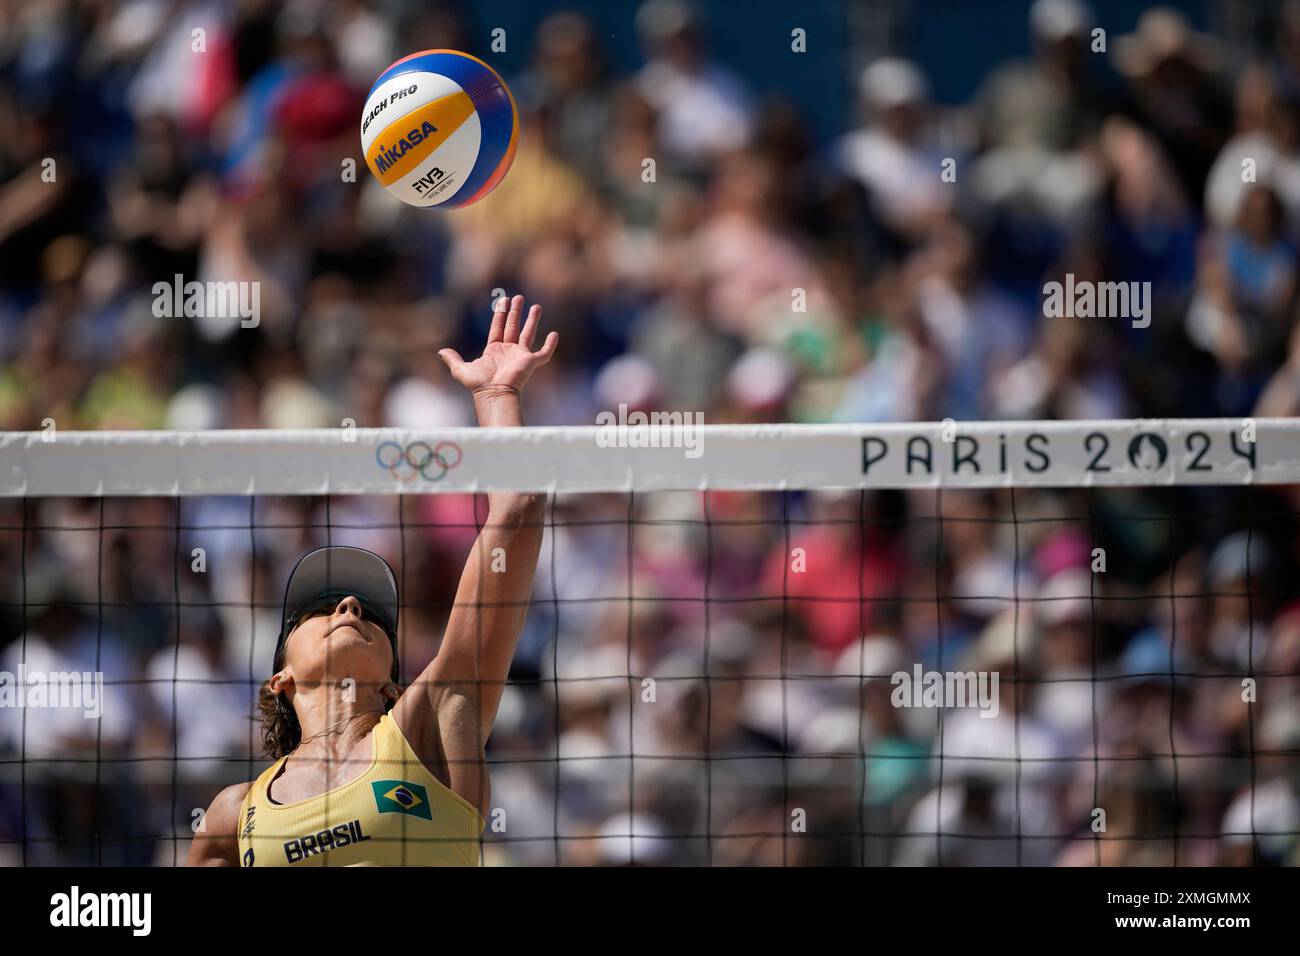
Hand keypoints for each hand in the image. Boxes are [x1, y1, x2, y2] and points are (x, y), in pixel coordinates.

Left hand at [438, 294, 558, 396]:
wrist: (494, 394)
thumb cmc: (478, 384)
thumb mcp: (460, 369)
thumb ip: (452, 359)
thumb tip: (440, 352)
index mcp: (494, 350)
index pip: (498, 328)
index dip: (500, 314)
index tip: (504, 300)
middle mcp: (508, 351)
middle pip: (513, 327)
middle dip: (515, 312)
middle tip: (519, 297)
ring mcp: (520, 356)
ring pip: (528, 334)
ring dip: (532, 320)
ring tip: (536, 306)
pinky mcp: (530, 362)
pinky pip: (544, 353)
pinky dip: (550, 345)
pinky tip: (554, 334)